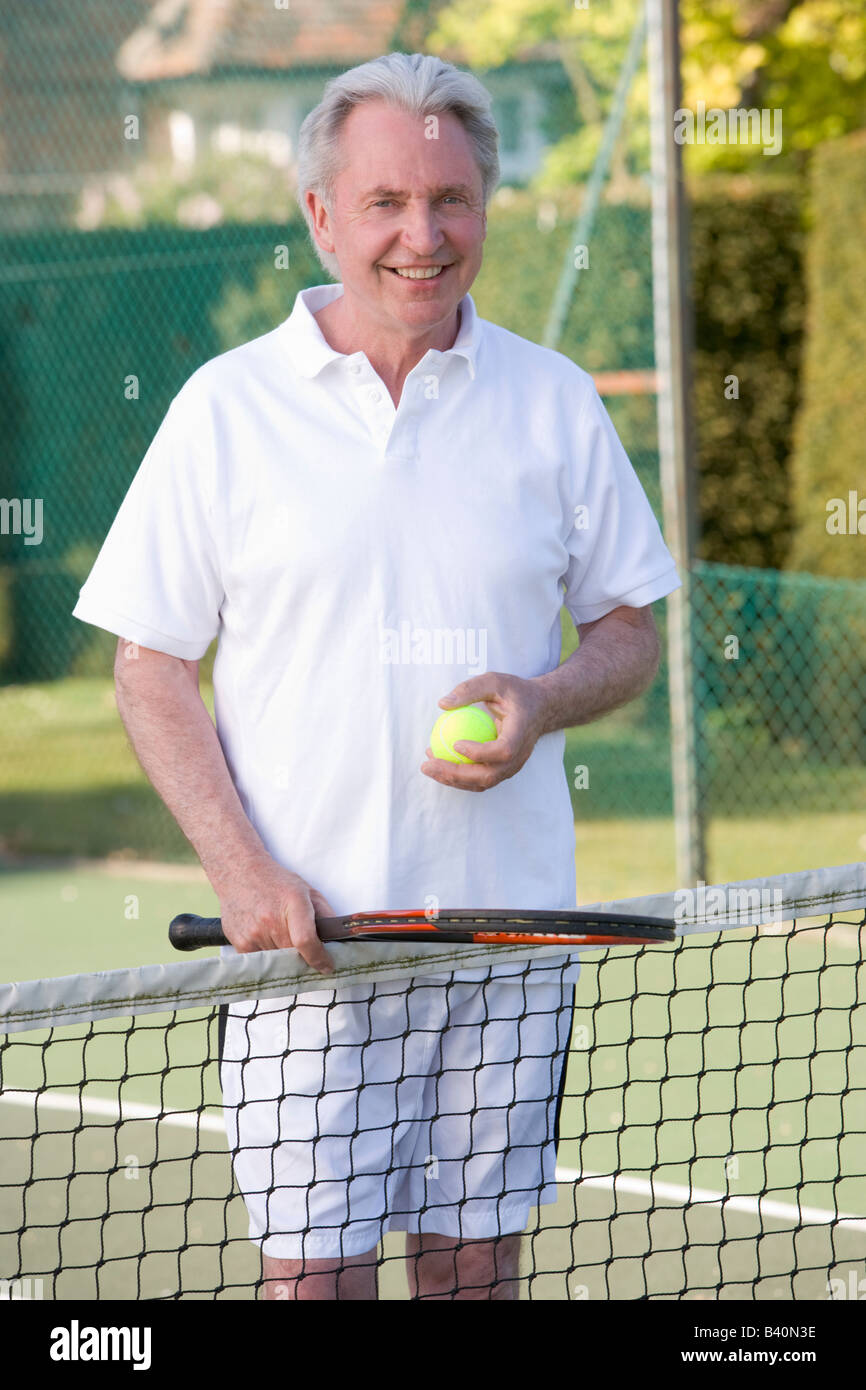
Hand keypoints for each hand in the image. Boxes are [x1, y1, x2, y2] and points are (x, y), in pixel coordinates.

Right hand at [216, 856, 336, 973]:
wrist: (238, 873)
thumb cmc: (277, 882)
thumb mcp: (307, 891)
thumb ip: (326, 916)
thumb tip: (338, 942)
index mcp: (293, 903)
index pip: (305, 940)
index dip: (318, 957)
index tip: (327, 966)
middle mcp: (270, 919)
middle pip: (294, 956)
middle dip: (304, 959)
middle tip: (307, 953)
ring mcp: (253, 933)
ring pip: (278, 962)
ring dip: (285, 958)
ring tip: (282, 938)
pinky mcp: (240, 943)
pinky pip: (262, 962)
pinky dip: (269, 957)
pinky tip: (268, 939)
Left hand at [420, 672, 550, 791]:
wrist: (541, 708)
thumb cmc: (516, 692)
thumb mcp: (495, 681)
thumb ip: (470, 689)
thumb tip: (442, 704)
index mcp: (521, 733)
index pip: (503, 751)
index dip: (480, 753)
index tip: (456, 744)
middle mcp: (519, 756)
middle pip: (488, 775)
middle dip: (455, 774)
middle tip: (427, 764)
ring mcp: (512, 767)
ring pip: (482, 783)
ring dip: (453, 779)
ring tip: (428, 766)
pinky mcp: (504, 770)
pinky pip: (480, 779)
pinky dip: (458, 776)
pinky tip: (438, 762)